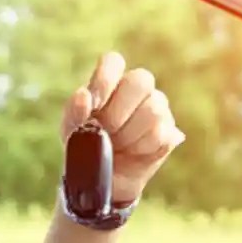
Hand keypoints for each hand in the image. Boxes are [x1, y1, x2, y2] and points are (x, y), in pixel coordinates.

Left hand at [58, 52, 185, 204]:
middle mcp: (137, 90)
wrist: (103, 181)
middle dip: (119, 111)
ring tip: (118, 145)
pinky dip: (142, 147)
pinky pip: (161, 133)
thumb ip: (75, 111)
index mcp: (110, 82)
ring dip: (130, 133)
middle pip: (141, 79)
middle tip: (106, 130)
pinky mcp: (170, 131)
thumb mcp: (71, 131)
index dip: (106, 78)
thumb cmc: (86, 147)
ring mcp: (158, 108)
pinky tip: (133, 153)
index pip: (114, 61)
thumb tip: (83, 95)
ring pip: (154, 108)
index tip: (94, 102)